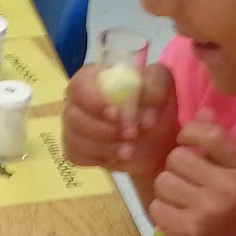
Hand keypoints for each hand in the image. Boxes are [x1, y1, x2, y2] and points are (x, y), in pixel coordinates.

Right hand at [62, 63, 178, 179]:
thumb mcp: (162, 87)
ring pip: (75, 138)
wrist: (155, 139)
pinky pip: (76, 155)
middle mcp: (76, 100)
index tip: (117, 115)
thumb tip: (143, 112)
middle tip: (132, 135)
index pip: (79, 85)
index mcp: (92, 77)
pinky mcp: (74, 148)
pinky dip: (99, 158)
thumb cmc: (153, 105)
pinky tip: (118, 156)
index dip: (94, 101)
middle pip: (73, 115)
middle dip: (104, 129)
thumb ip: (155, 88)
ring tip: (130, 149)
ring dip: (105, 146)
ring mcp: (73, 125)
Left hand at [150, 111, 235, 235]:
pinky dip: (162, 216)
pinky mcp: (187, 228)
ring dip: (167, 196)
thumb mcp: (230, 182)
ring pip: (163, 180)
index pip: (210, 133)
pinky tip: (179, 227)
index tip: (187, 145)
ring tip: (184, 211)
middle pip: (177, 157)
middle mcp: (231, 188)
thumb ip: (217, 146)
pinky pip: (157, 205)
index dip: (190, 133)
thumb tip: (202, 109)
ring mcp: (209, 209)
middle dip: (175, 174)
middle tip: (190, 196)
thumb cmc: (225, 222)